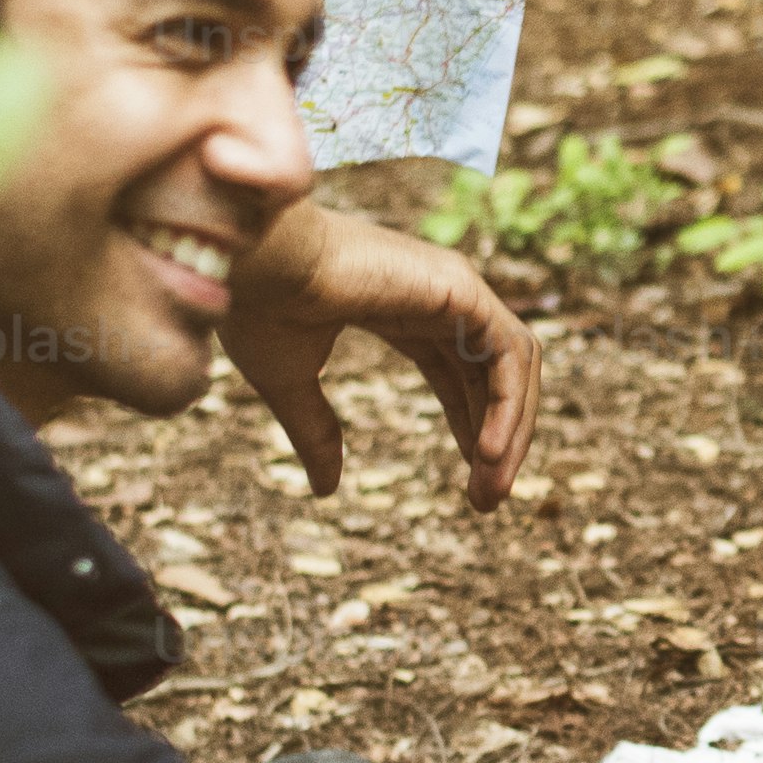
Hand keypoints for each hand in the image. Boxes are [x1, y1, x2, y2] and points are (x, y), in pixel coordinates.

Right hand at [225, 200, 538, 509]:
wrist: (248, 262)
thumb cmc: (256, 307)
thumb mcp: (289, 384)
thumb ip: (315, 433)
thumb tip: (327, 490)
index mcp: (401, 307)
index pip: (459, 370)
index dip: (473, 424)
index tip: (475, 479)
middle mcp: (438, 294)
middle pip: (493, 372)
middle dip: (498, 437)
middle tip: (488, 500)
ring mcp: (454, 286)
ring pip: (515, 363)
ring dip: (512, 428)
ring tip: (492, 488)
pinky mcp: (460, 287)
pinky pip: (510, 353)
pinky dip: (508, 404)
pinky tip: (489, 453)